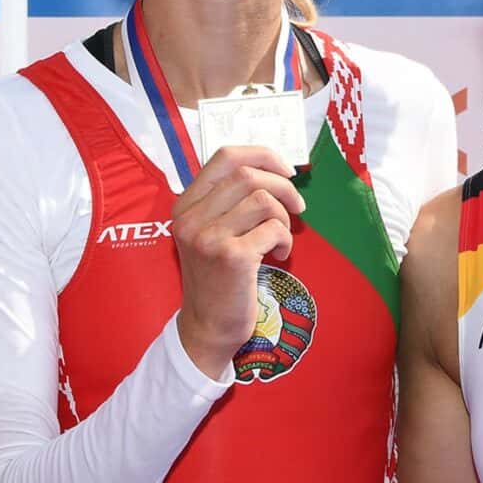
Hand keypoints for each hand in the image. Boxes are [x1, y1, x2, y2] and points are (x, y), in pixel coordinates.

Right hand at [171, 145, 304, 377]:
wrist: (207, 327)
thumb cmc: (216, 279)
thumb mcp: (209, 233)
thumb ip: (228, 203)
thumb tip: (275, 172)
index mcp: (185, 205)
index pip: (225, 156)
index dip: (262, 155)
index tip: (286, 171)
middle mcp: (190, 217)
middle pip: (247, 174)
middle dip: (282, 186)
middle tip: (297, 206)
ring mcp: (208, 237)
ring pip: (262, 199)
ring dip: (284, 216)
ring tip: (282, 236)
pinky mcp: (231, 256)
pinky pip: (273, 229)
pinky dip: (285, 239)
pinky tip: (280, 256)